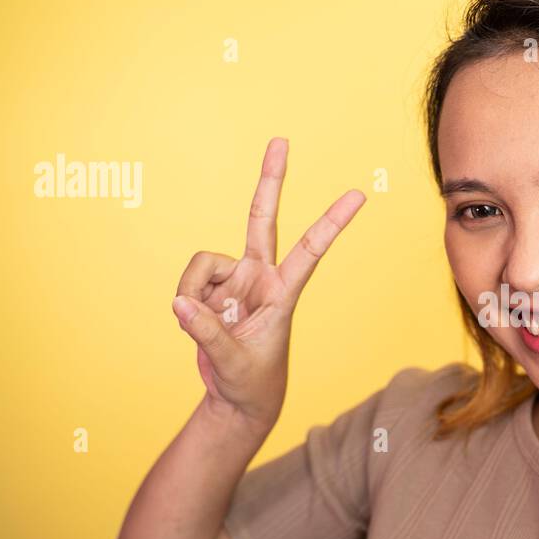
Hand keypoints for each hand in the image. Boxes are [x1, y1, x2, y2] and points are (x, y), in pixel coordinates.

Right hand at [171, 137, 366, 436]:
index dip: (332, 222)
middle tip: (281, 140)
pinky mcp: (210, 289)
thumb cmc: (250, 382)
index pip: (311, 250)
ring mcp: (234, 280)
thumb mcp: (232, 362)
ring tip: (198, 325)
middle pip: (263, 218)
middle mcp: (260, 277)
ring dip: (191, 292)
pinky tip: (192, 322)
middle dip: (271, 180)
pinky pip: (187, 283)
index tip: (358, 195)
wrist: (238, 398)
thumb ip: (206, 331)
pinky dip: (184, 304)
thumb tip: (179, 300)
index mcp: (283, 292)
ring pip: (201, 263)